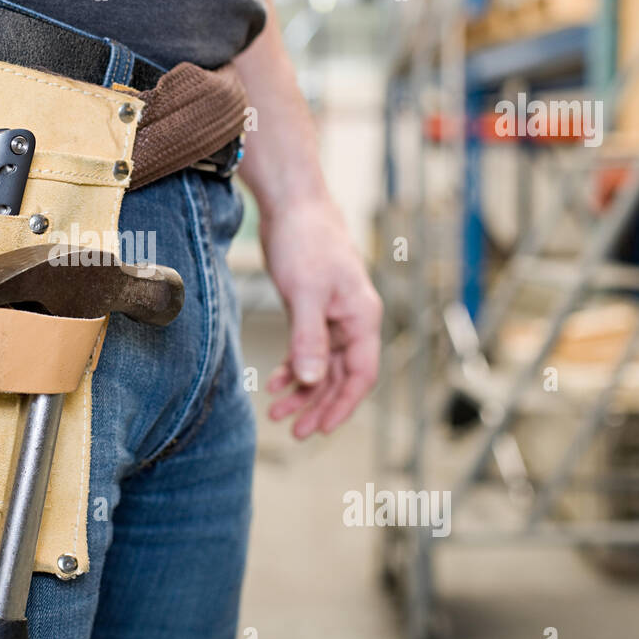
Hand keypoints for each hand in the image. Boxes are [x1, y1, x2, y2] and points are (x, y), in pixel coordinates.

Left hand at [258, 199, 381, 438]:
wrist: (292, 206)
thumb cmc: (305, 242)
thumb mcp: (305, 294)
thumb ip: (309, 339)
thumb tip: (311, 382)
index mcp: (362, 318)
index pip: (361, 374)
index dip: (343, 405)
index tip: (321, 429)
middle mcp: (353, 321)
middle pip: (341, 376)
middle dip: (319, 405)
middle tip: (295, 432)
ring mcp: (333, 316)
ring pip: (323, 366)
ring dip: (303, 391)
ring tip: (277, 414)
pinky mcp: (313, 310)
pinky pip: (308, 350)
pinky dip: (294, 367)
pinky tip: (276, 384)